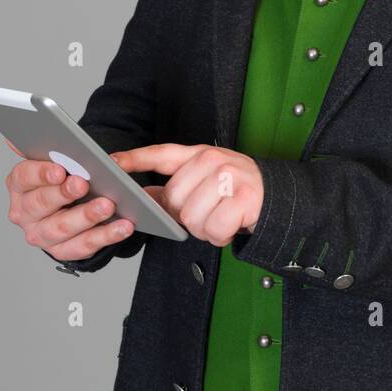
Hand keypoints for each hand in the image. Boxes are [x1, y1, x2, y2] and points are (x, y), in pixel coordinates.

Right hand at [4, 143, 134, 261]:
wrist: (74, 204)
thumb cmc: (64, 176)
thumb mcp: (53, 158)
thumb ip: (41, 147)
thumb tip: (16, 137)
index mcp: (18, 185)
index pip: (22, 177)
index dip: (40, 173)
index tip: (59, 169)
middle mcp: (24, 212)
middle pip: (40, 204)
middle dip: (63, 194)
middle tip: (84, 184)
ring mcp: (42, 234)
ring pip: (62, 228)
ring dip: (87, 216)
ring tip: (109, 204)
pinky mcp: (62, 251)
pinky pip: (84, 246)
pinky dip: (106, 236)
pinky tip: (123, 225)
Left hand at [111, 143, 262, 247]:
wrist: (280, 199)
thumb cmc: (237, 193)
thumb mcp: (206, 182)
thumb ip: (176, 187)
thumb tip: (144, 196)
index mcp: (199, 154)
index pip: (161, 154)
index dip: (134, 159)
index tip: (111, 164)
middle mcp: (213, 160)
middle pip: (174, 199)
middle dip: (186, 217)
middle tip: (207, 213)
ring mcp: (229, 177)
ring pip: (192, 217)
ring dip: (205, 228)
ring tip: (220, 219)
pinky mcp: (245, 197)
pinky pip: (215, 228)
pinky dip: (221, 235)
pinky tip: (232, 225)